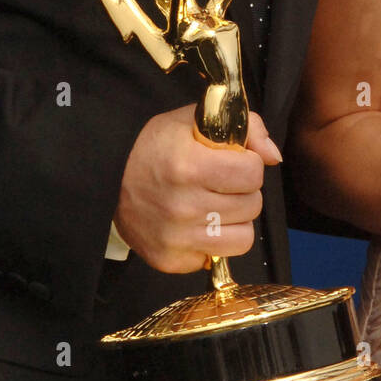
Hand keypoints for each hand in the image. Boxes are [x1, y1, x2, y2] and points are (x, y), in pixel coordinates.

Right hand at [115, 104, 281, 273]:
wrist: (106, 178)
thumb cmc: (155, 146)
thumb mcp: (195, 120)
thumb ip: (246, 128)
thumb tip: (274, 157)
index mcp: (190, 166)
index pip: (253, 173)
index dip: (249, 163)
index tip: (234, 160)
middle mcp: (183, 206)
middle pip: (252, 205)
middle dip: (243, 191)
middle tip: (220, 182)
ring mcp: (176, 238)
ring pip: (243, 238)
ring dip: (234, 220)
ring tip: (214, 204)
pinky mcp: (169, 260)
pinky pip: (216, 258)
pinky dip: (211, 243)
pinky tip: (195, 224)